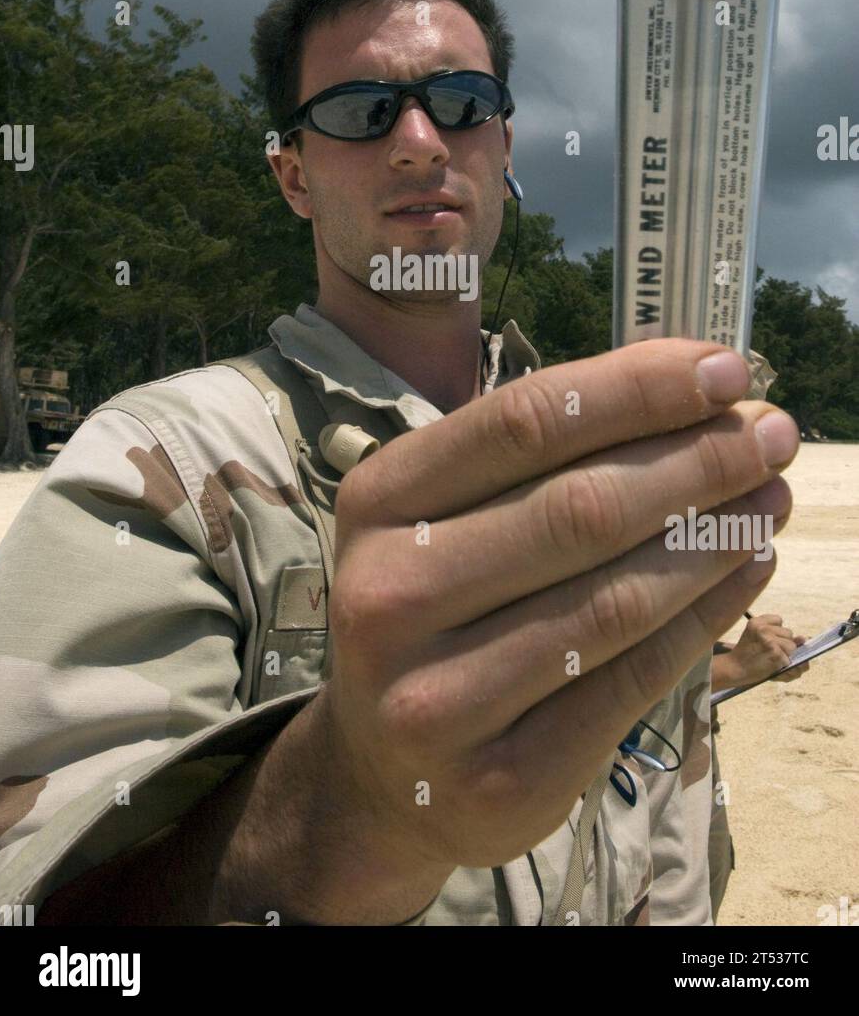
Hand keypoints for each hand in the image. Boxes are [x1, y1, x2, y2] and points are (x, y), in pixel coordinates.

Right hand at [321, 339, 798, 870]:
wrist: (387, 773)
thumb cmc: (436, 608)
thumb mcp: (444, 514)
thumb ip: (540, 455)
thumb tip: (694, 389)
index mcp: (376, 502)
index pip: (522, 423)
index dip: (635, 390)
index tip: (723, 370)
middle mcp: (389, 595)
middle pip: (577, 509)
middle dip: (696, 461)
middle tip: (773, 434)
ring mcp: (438, 697)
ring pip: (614, 600)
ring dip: (714, 538)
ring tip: (772, 497)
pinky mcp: (503, 779)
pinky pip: (631, 682)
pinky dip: (705, 618)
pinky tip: (747, 571)